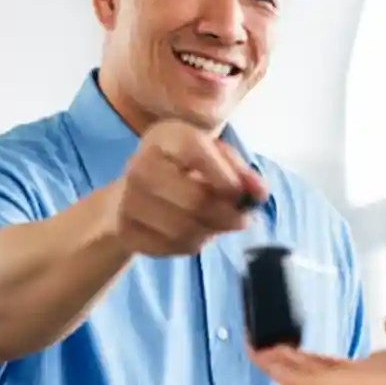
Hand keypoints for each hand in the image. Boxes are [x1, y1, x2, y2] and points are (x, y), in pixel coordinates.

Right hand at [113, 119, 267, 255]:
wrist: (134, 191)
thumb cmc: (184, 169)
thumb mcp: (213, 157)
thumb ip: (241, 172)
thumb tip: (259, 193)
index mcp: (165, 137)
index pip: (196, 152)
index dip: (225, 176)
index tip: (240, 192)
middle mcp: (140, 164)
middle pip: (195, 200)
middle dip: (227, 215)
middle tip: (241, 219)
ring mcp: (128, 199)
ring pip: (185, 229)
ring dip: (211, 232)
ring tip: (217, 224)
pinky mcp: (125, 229)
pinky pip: (171, 247)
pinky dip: (192, 244)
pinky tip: (194, 233)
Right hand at [246, 311, 385, 384]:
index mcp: (366, 382)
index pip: (330, 370)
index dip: (308, 358)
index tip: (294, 347)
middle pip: (306, 374)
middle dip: (284, 359)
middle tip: (265, 345)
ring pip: (293, 374)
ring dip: (272, 360)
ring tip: (254, 346)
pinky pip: (288, 376)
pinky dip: (269, 363)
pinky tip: (256, 351)